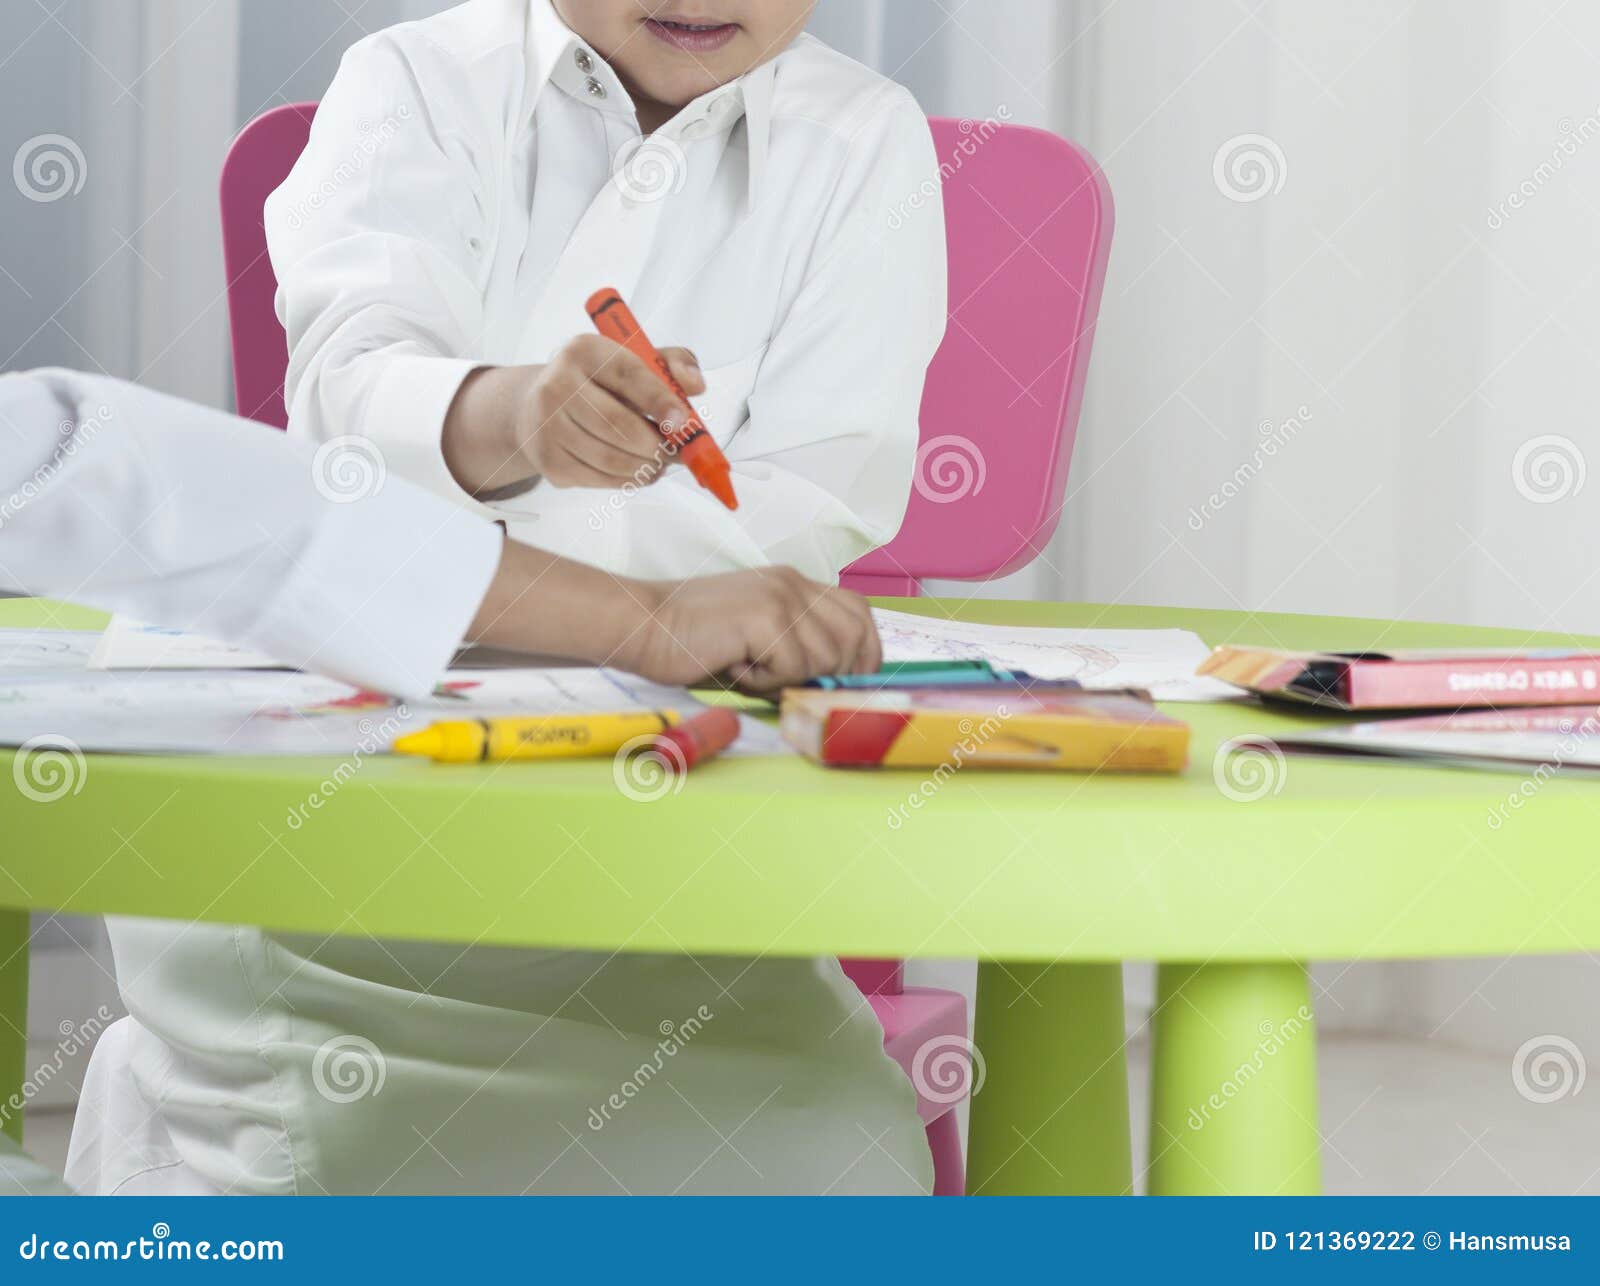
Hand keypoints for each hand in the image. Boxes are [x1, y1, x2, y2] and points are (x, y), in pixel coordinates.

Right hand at [442, 337, 705, 494]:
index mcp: (584, 351)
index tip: (682, 423)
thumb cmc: (602, 382)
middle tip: (676, 454)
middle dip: (656, 445)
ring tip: (659, 464)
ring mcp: (547, 424)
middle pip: (616, 424)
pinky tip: (637, 471)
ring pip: (609, 458)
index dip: (659, 401)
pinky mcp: (547, 459)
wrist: (542, 405)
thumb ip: (673, 365)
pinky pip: (597, 478)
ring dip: (645, 467)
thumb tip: (696, 385)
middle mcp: (557, 384)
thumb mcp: (636, 359)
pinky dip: (626, 480)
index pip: (627, 375)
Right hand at [620, 567, 882, 694]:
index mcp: (793, 583)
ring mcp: (781, 596)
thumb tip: (835, 685)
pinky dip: (765, 681)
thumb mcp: (756, 639)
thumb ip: (796, 649)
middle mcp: (793, 583)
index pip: (858, 612)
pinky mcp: (766, 617)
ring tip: (748, 671)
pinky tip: (734, 666)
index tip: (849, 683)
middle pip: (855, 635)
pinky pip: (793, 667)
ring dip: (789, 680)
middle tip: (790, 685)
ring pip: (826, 658)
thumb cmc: (691, 642)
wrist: (641, 625)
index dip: (865, 652)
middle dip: (837, 674)